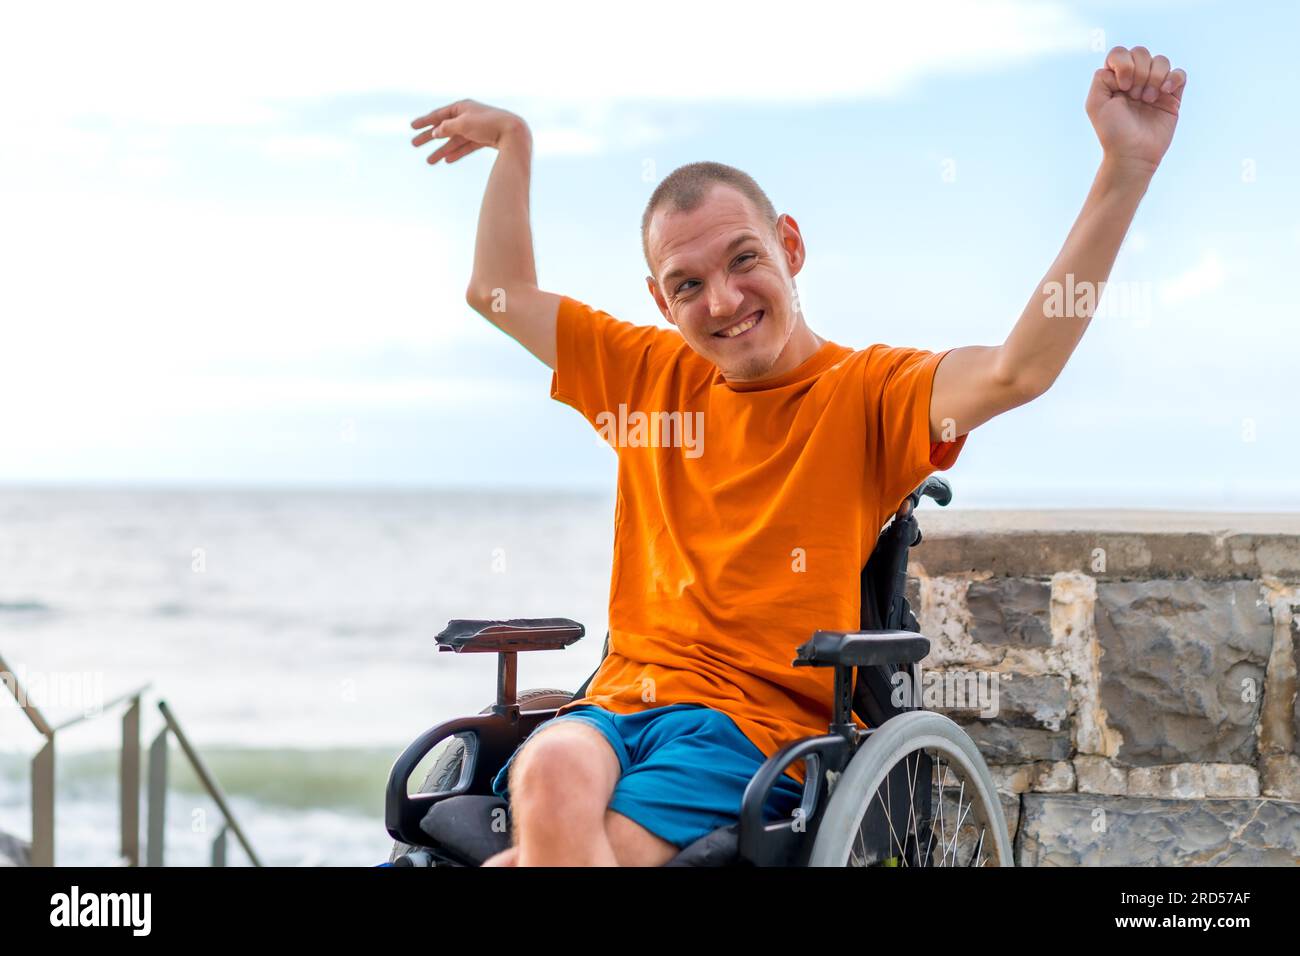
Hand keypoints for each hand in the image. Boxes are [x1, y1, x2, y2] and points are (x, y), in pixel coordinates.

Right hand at [410, 99, 528, 164]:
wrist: (513, 133)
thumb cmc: (488, 124)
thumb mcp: (463, 124)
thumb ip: (447, 128)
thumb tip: (435, 132)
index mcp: (462, 107)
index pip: (439, 114)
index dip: (424, 121)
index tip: (411, 127)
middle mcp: (467, 117)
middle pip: (444, 128)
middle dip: (428, 137)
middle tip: (414, 144)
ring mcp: (475, 129)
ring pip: (454, 141)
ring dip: (441, 150)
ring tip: (429, 161)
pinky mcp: (484, 140)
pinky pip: (466, 147)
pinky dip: (456, 153)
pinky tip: (447, 160)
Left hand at [1085, 46, 1186, 172]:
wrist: (1133, 153)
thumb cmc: (1113, 131)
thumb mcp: (1095, 103)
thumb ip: (1101, 78)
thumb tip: (1120, 67)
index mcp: (1115, 79)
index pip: (1120, 53)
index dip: (1123, 64)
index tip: (1121, 87)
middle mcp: (1135, 80)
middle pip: (1141, 52)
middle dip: (1138, 72)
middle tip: (1134, 96)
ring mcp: (1154, 86)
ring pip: (1161, 60)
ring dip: (1154, 78)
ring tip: (1147, 99)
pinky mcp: (1172, 95)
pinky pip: (1180, 74)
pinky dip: (1173, 78)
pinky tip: (1164, 93)